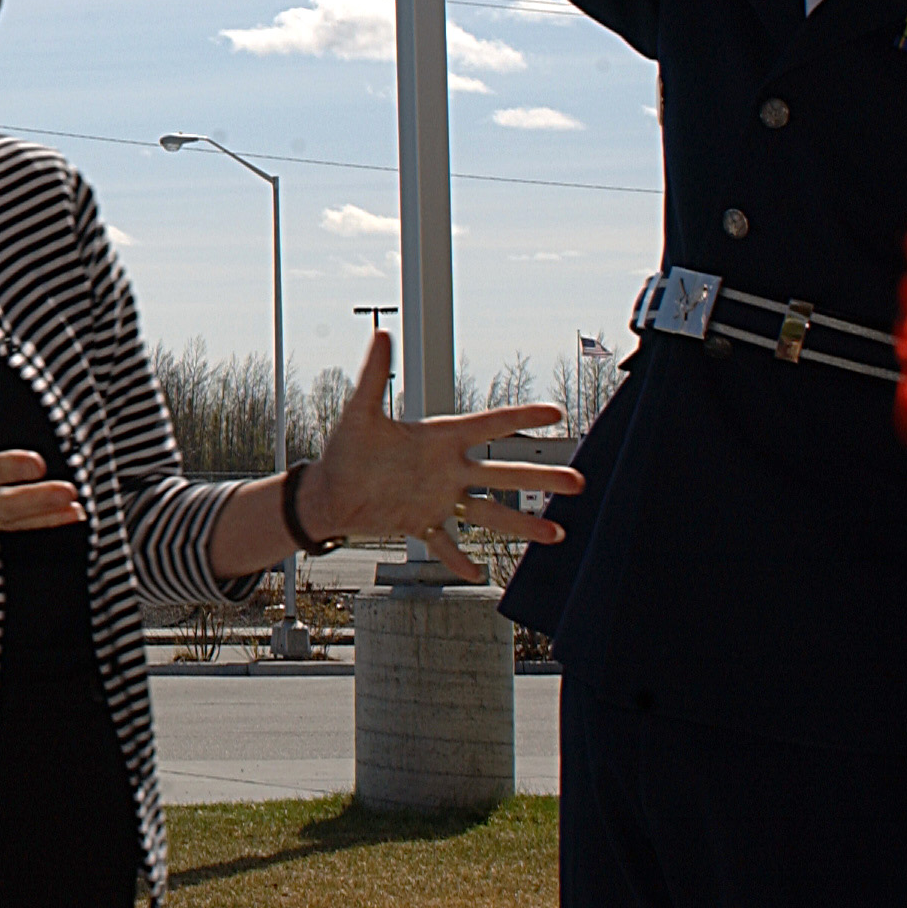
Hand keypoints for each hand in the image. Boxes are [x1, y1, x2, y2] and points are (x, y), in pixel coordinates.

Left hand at [298, 331, 586, 582]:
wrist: (327, 491)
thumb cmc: (344, 450)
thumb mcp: (360, 413)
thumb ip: (374, 375)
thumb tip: (381, 333)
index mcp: (437, 440)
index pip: (487, 425)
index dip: (520, 417)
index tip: (556, 412)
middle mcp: (445, 469)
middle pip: (502, 473)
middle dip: (540, 477)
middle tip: (579, 482)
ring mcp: (437, 498)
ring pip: (487, 513)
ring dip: (520, 523)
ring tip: (556, 534)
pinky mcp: (420, 522)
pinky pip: (445, 543)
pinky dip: (459, 558)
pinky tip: (477, 574)